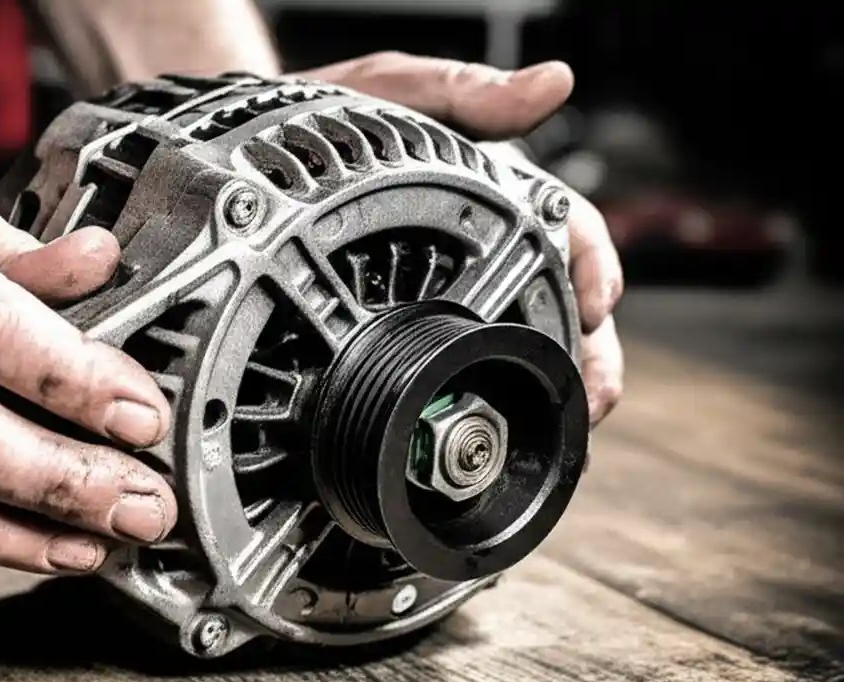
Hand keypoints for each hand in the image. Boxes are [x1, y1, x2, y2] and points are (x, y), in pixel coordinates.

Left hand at [301, 53, 624, 424]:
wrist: (267, 146)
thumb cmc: (345, 113)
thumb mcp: (400, 90)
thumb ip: (465, 92)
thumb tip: (548, 84)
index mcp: (499, 188)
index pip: (569, 228)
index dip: (592, 266)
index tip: (595, 304)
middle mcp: (490, 241)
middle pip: (563, 300)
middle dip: (589, 350)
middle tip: (593, 391)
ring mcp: (459, 282)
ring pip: (527, 336)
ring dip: (554, 379)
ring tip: (568, 417)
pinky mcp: (422, 316)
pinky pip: (465, 354)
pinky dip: (486, 386)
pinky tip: (492, 416)